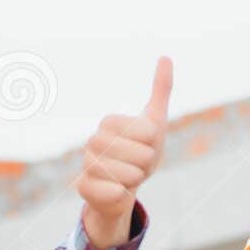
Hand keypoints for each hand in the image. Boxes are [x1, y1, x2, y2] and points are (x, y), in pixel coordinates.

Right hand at [77, 56, 171, 249]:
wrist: (126, 186)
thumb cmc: (141, 151)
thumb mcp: (155, 122)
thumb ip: (161, 90)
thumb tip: (165, 57)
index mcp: (108, 122)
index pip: (145, 132)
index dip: (153, 143)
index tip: (146, 145)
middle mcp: (92, 141)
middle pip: (137, 154)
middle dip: (146, 163)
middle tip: (139, 165)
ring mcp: (86, 164)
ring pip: (123, 174)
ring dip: (135, 178)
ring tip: (131, 177)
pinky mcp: (83, 187)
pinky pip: (106, 191)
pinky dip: (118, 193)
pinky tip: (119, 191)